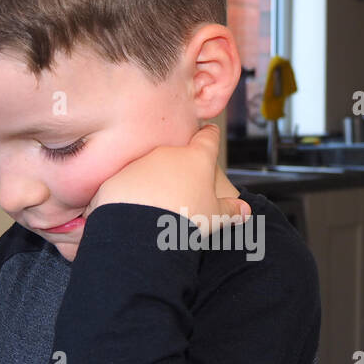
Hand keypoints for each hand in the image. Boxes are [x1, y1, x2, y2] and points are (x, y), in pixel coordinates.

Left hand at [86, 124, 249, 231]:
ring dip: (152, 182)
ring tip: (154, 209)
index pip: (208, 138)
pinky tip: (133, 213)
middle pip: (176, 154)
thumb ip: (232, 210)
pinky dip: (130, 195)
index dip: (211, 136)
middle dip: (178, 167)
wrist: (143, 230)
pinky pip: (127, 184)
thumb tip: (246, 211)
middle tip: (182, 190)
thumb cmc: (187, 220)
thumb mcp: (216, 216)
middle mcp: (167, 153)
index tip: (210, 133)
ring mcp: (140, 163)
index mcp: (196, 158)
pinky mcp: (117, 177)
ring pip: (149, 169)